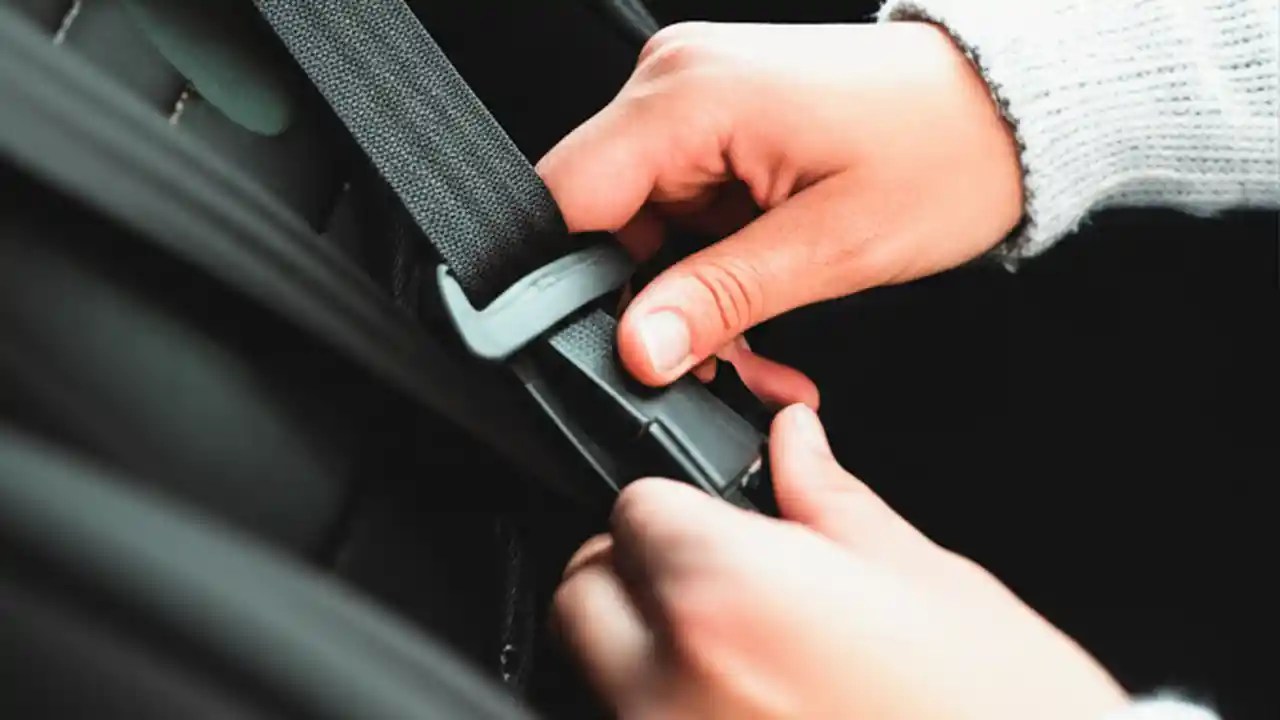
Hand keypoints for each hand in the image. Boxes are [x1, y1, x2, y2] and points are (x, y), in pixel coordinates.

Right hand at [537, 21, 1023, 406]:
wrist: (1006, 110)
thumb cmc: (945, 154)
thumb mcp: (830, 248)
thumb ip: (717, 298)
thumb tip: (637, 347)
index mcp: (688, 97)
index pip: (564, 197)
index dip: (567, 286)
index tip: (609, 347)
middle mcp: (675, 83)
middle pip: (596, 217)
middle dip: (642, 303)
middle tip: (707, 362)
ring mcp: (694, 98)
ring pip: (636, 225)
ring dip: (682, 294)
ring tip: (750, 342)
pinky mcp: (716, 120)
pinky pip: (675, 207)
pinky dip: (702, 265)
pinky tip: (748, 304)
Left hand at [553, 405, 1128, 719]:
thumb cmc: (1001, 710)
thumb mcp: (922, 577)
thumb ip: (827, 500)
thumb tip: (793, 441)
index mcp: (727, 592)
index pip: (632, 507)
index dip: (676, 501)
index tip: (711, 515)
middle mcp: (671, 681)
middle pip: (586, 592)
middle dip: (636, 570)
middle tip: (718, 579)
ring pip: (600, 671)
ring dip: (645, 646)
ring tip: (748, 651)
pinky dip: (668, 704)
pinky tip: (749, 700)